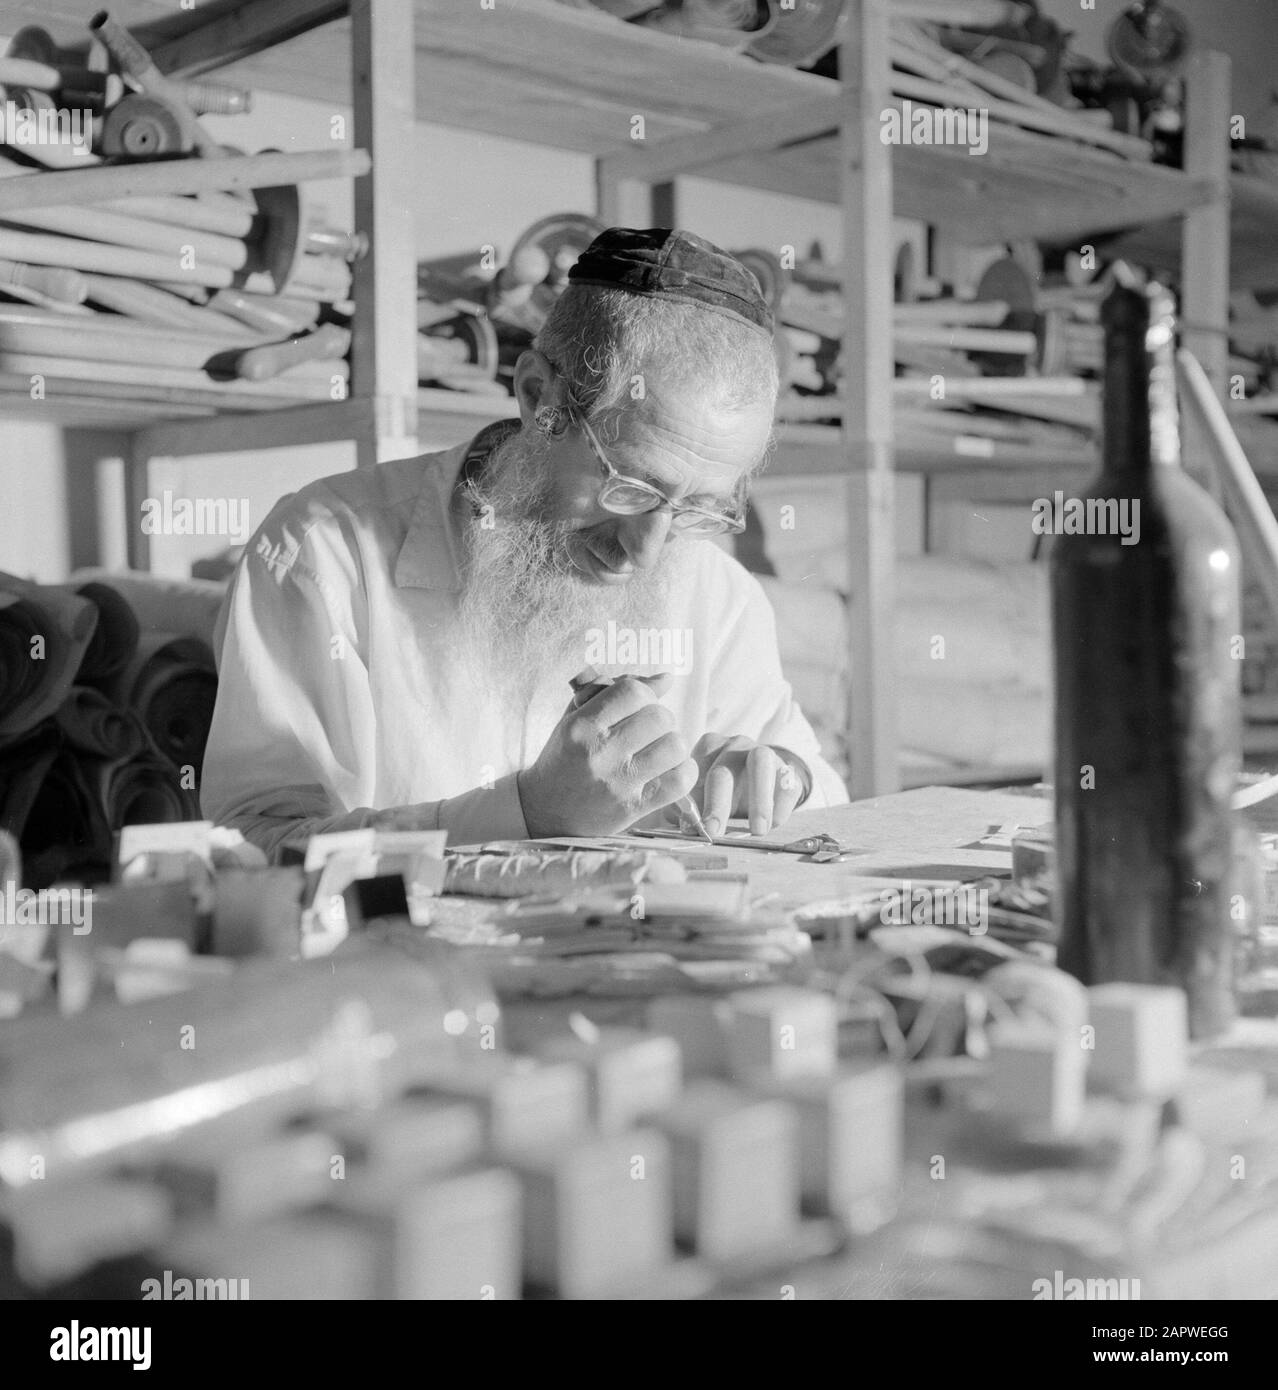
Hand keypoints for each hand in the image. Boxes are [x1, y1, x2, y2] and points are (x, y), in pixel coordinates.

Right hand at [517, 674, 697, 835]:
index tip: (638, 707)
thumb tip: (666, 678)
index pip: (633, 692)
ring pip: (675, 746)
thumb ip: (616, 691)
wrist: (545, 811)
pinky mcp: (634, 808)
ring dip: (672, 745)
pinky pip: (680, 780)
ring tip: (658, 750)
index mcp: (582, 726)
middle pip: (660, 717)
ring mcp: (619, 783)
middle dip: (660, 719)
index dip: (644, 694)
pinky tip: (668, 770)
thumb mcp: (577, 717)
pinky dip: (683, 771)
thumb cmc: (564, 757)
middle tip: (649, 731)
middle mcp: (600, 753)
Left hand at [677, 733, 806, 836]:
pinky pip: (787, 783)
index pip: (696, 770)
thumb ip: (690, 809)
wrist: (762, 784)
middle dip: (717, 804)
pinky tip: (775, 822)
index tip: (690, 827)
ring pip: (760, 763)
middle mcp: (735, 745)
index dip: (691, 800)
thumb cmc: (725, 791)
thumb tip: (685, 826)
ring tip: (758, 829)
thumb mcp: (703, 797)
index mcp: (709, 748)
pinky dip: (781, 805)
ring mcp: (763, 753)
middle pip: (724, 770)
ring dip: (758, 799)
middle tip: (713, 832)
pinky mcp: (787, 770)